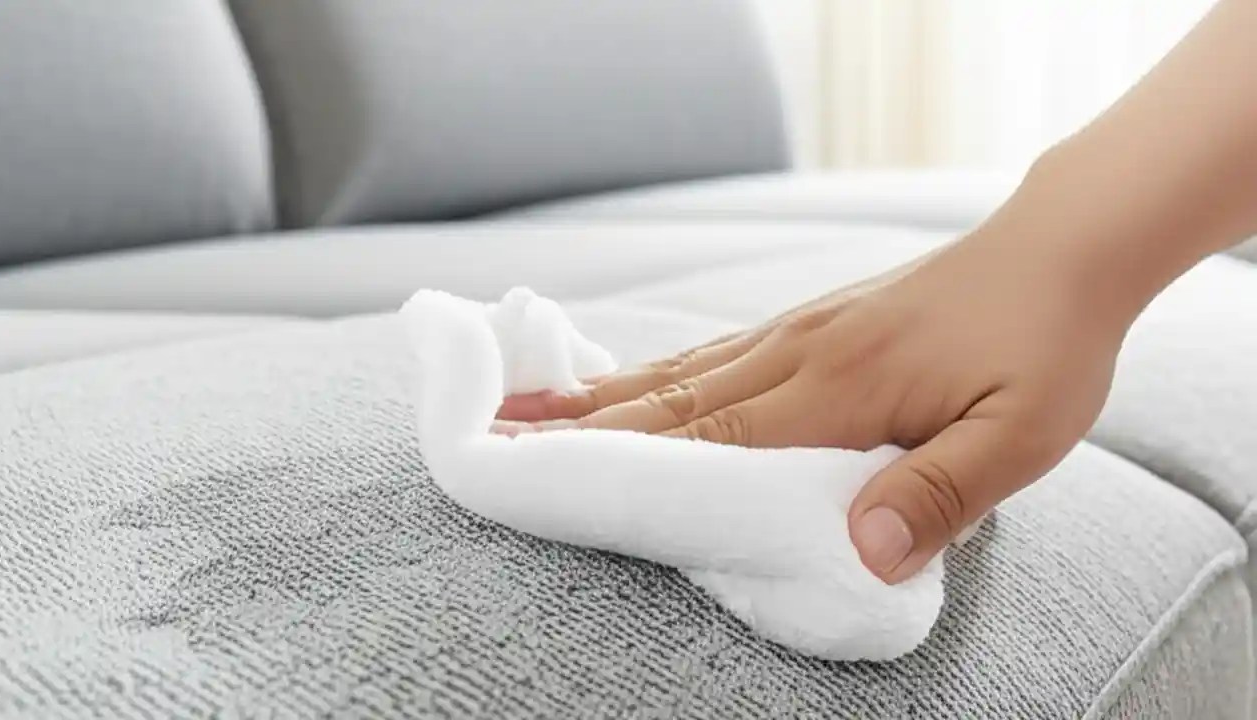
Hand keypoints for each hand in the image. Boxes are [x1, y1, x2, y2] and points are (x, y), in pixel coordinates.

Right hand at [496, 229, 1130, 582]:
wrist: (1058, 250)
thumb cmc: (1043, 348)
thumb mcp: (1018, 437)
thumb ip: (939, 492)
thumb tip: (862, 552)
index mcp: (837, 390)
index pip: (710, 439)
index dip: (625, 465)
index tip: (546, 478)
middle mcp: (797, 355)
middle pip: (669, 403)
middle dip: (579, 431)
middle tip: (494, 441)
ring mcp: (796, 333)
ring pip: (678, 374)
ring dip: (599, 400)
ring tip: (527, 410)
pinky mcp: (808, 323)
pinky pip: (710, 354)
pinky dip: (652, 375)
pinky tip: (624, 386)